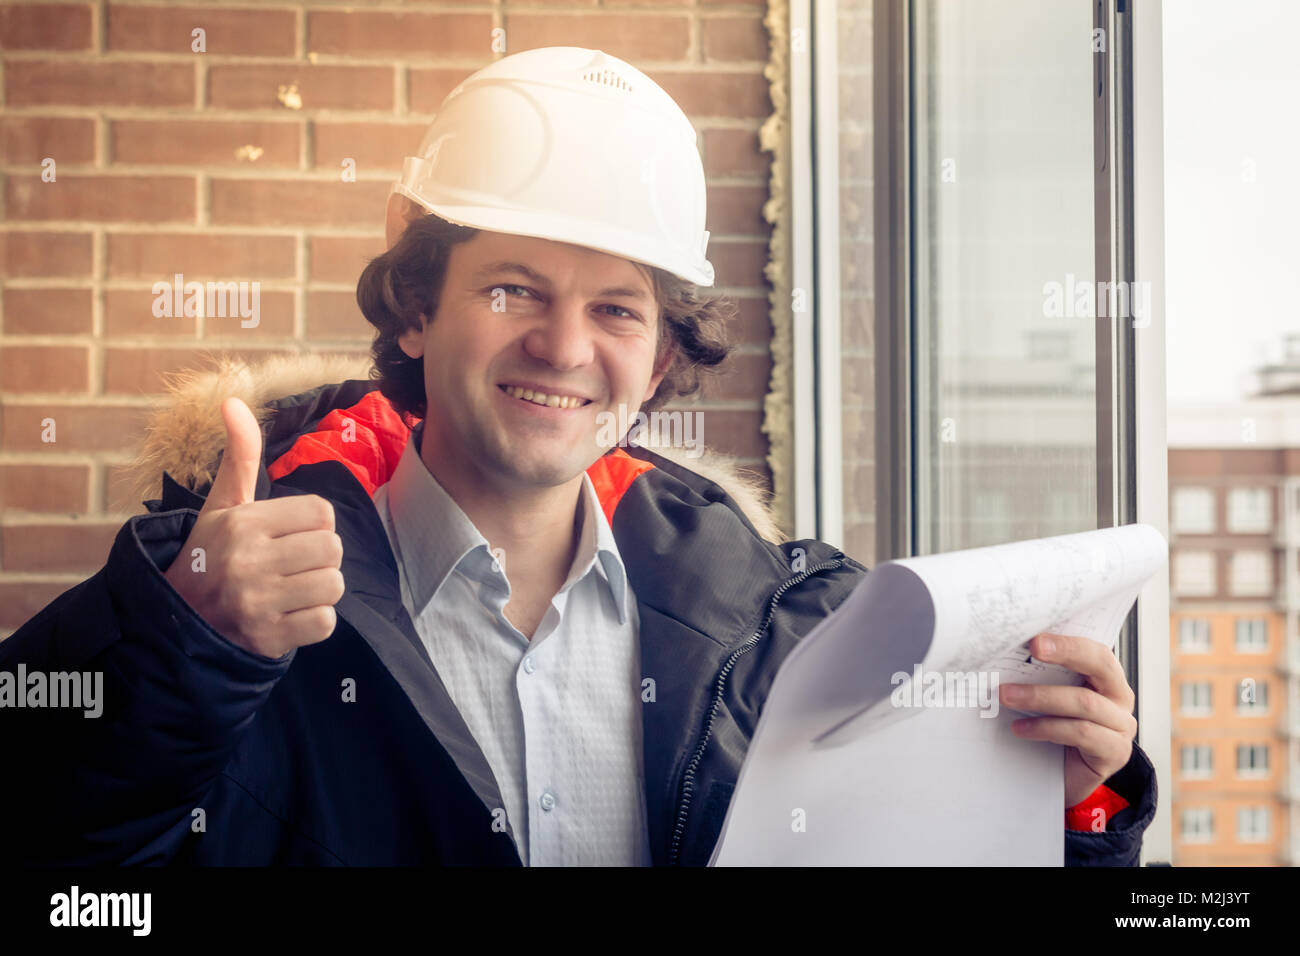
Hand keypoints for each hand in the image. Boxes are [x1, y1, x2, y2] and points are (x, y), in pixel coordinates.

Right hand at [162, 397, 344, 659]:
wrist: (178, 622)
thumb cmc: (210, 555)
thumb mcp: (221, 504)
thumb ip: (239, 455)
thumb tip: (232, 400)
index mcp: (242, 523)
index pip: (322, 513)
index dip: (314, 524)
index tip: (291, 534)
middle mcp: (248, 561)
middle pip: (332, 549)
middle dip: (320, 557)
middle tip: (293, 564)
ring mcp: (257, 602)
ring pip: (333, 586)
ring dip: (320, 589)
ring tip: (291, 589)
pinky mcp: (267, 639)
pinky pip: (325, 622)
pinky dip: (314, 621)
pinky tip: (289, 615)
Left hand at [999, 632, 1136, 808]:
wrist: (1061, 781)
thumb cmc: (1053, 732)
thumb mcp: (1048, 699)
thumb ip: (1040, 676)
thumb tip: (1002, 654)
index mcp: (1105, 676)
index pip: (1094, 648)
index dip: (1067, 640)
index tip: (1036, 638)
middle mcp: (1119, 697)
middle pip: (1100, 665)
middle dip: (1065, 653)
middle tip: (1032, 649)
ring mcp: (1120, 726)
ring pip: (1084, 702)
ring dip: (1040, 696)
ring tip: (1005, 696)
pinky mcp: (1114, 752)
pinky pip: (1081, 733)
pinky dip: (1046, 728)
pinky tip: (1019, 728)